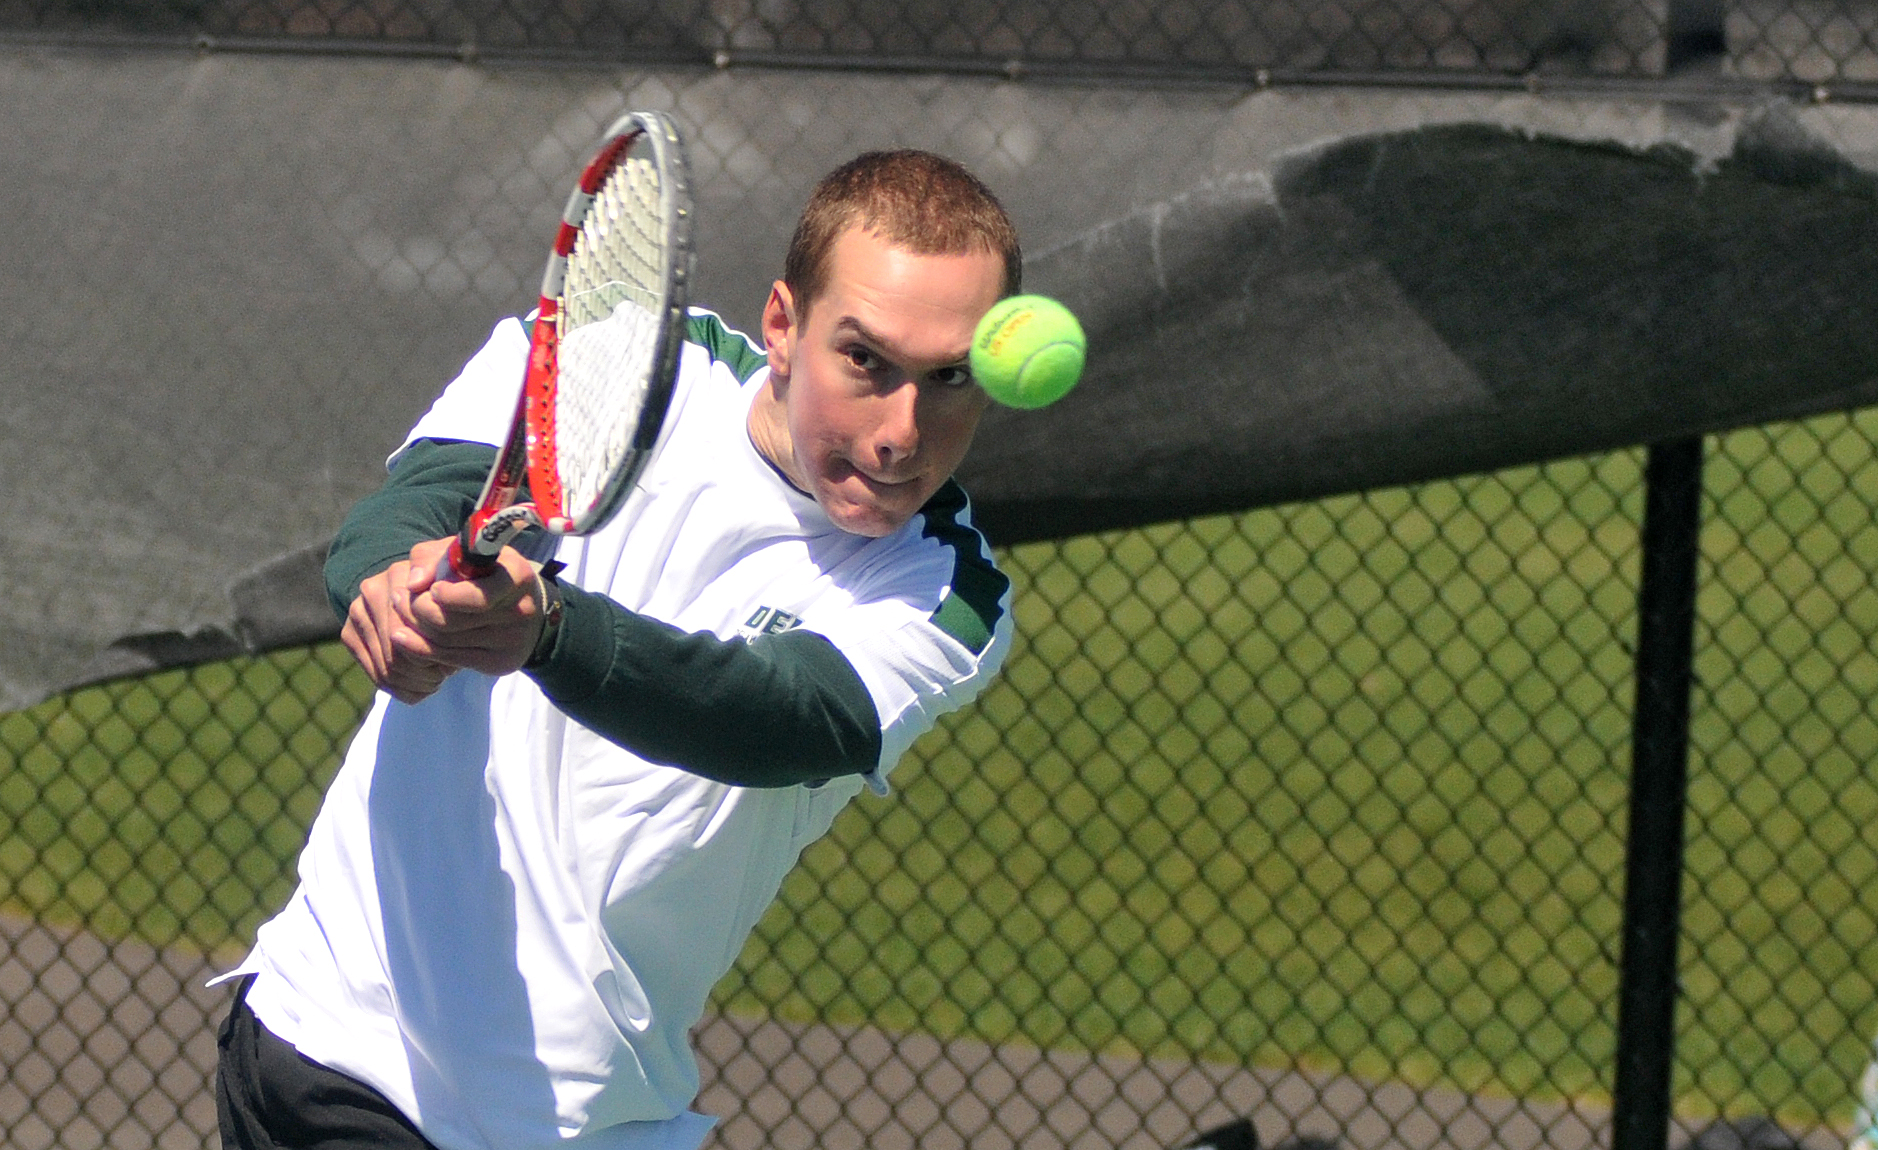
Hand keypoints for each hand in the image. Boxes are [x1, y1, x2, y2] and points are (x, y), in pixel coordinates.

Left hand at [340, 538, 550, 703]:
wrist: (523, 605)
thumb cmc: (483, 572)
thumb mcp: (462, 552)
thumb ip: (432, 557)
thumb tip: (414, 583)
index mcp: (516, 576)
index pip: (478, 596)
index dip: (446, 594)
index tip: (430, 588)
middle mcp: (520, 610)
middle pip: (454, 621)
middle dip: (418, 609)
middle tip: (399, 598)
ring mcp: (512, 640)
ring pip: (446, 640)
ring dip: (414, 627)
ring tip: (399, 612)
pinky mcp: (499, 662)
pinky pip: (449, 658)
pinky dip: (419, 648)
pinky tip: (402, 637)